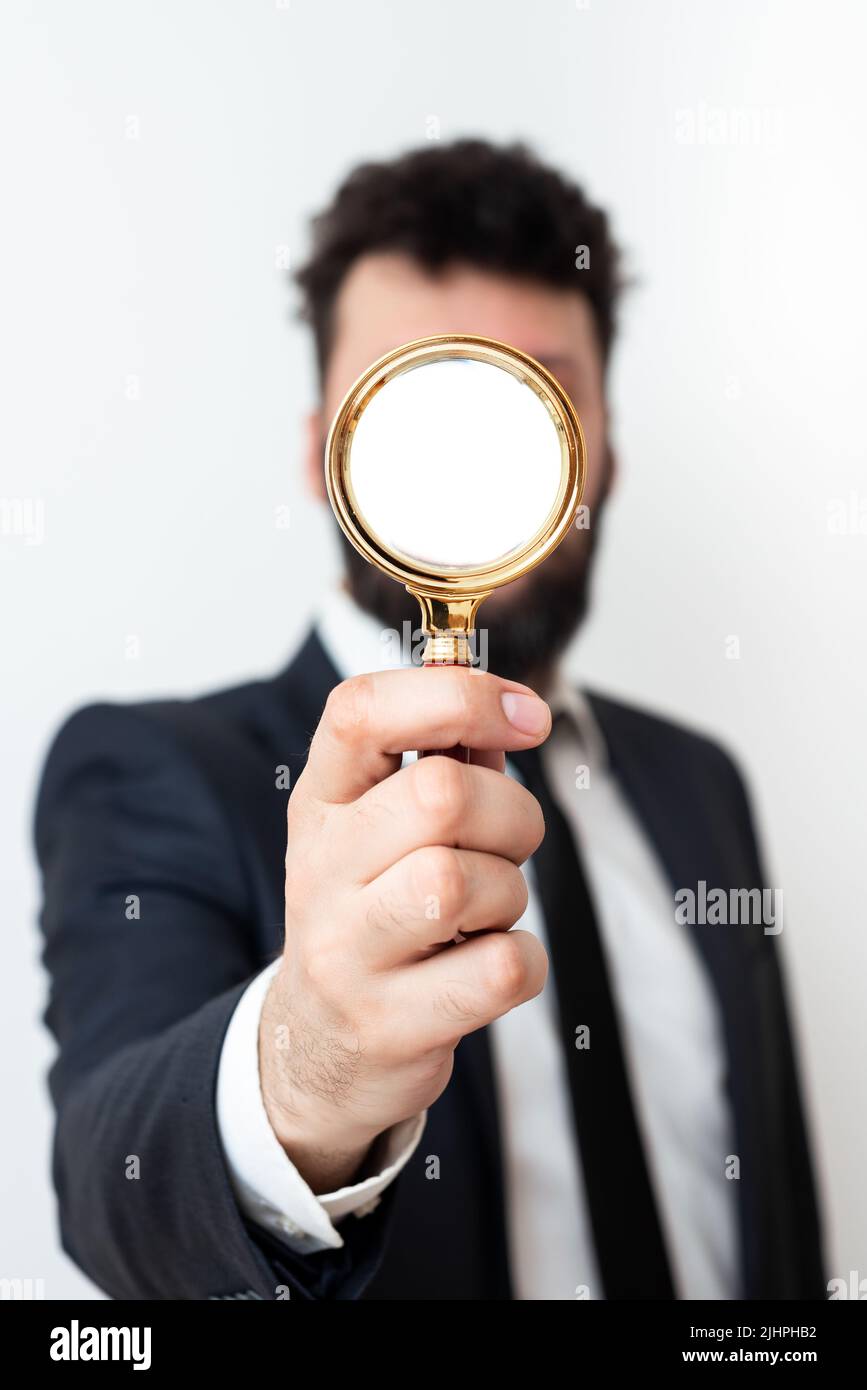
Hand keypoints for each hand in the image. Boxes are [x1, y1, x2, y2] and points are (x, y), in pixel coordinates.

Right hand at [260, 665, 550, 1192]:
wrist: (320, 1048)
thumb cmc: (375, 912)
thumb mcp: (383, 828)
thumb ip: (444, 763)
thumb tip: (513, 711)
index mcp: (319, 802)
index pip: (360, 711)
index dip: (457, 694)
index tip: (526, 716)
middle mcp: (318, 869)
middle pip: (440, 796)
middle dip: (511, 813)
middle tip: (507, 843)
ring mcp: (345, 952)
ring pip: (465, 884)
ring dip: (510, 892)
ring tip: (485, 912)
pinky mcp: (388, 1024)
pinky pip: (502, 968)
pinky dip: (521, 961)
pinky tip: (487, 965)